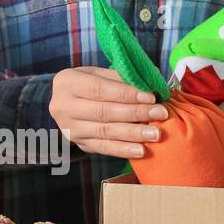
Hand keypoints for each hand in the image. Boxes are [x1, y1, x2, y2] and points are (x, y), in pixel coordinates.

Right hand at [49, 66, 167, 159]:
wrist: (64, 103)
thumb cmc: (86, 84)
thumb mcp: (96, 73)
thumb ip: (119, 77)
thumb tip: (150, 82)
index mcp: (67, 83)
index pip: (100, 89)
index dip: (126, 94)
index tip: (151, 97)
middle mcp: (63, 107)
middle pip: (104, 112)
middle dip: (135, 113)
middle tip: (160, 114)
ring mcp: (70, 129)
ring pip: (105, 132)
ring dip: (133, 134)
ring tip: (155, 134)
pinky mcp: (80, 144)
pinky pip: (104, 148)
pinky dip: (123, 150)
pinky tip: (141, 150)